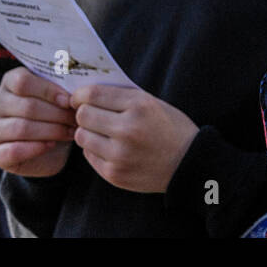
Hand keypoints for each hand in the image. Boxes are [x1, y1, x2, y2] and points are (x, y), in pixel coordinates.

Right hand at [0, 67, 76, 176]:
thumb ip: (62, 89)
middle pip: (26, 106)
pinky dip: (36, 148)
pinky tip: (51, 145)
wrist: (51, 147)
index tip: (69, 100)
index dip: (48, 90)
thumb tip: (77, 91)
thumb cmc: (55, 115)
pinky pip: (13, 151)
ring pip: (21, 128)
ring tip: (69, 132)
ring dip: (51, 131)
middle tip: (75, 119)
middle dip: (56, 114)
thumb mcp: (59, 97)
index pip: (22, 81)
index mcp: (10, 82)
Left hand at [69, 86, 198, 192]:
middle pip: (83, 115)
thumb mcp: (153, 103)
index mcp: (139, 106)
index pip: (93, 94)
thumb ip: (122, 96)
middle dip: (84, 113)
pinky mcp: (114, 174)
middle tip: (92, 115)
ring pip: (81, 136)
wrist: (187, 163)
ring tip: (101, 132)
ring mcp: (119, 154)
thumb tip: (88, 92)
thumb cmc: (170, 128)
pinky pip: (89, 155)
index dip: (80, 95)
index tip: (79, 97)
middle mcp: (127, 130)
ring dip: (88, 132)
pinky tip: (110, 148)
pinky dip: (94, 150)